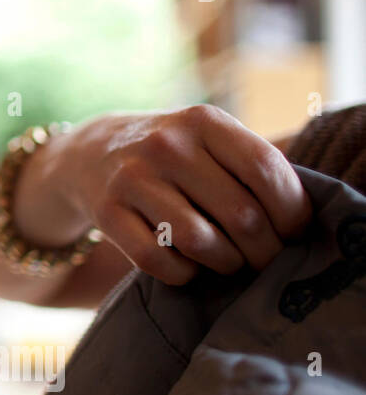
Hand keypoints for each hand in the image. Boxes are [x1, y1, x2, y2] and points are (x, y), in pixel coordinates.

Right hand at [45, 105, 312, 285]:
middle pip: (240, 214)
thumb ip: (251, 165)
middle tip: (265, 259)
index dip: (291, 210)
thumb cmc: (172, 155)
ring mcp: (132, 178)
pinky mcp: (106, 211)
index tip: (294, 232)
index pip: (265, 168)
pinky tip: (188, 266)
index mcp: (203, 121)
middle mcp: (166, 144)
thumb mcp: (209, 138)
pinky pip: (157, 260)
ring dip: (226, 263)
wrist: (92, 153)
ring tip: (229, 262)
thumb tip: (301, 221)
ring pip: (201, 241)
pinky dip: (182, 273)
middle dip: (264, 250)